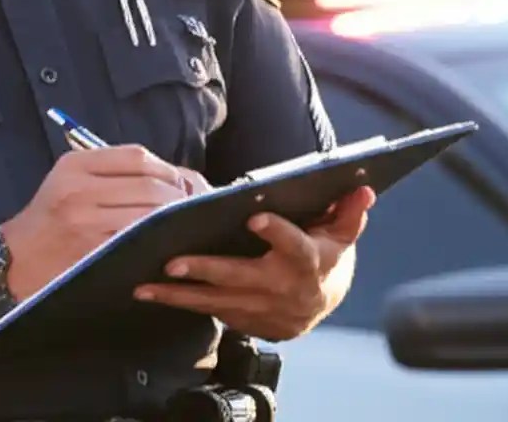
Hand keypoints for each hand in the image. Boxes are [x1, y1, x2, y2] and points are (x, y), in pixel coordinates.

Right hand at [2, 145, 193, 299]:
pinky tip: (167, 244)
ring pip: (149, 213)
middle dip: (180, 197)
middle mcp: (78, 189)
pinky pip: (138, 240)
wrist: (11, 261)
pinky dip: (159, 240)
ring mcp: (85, 221)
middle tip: (194, 209)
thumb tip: (177, 176)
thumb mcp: (68, 181)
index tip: (183, 184)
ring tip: (185, 227)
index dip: (168, 169)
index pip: (137, 157)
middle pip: (150, 184)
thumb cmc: (49, 220)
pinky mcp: (92, 251)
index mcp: (74, 165)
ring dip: (174, 220)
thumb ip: (114, 173)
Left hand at [133, 185, 375, 341]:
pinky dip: (180, 304)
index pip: (295, 246)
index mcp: (309, 261)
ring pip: (216, 302)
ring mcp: (261, 309)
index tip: (256, 217)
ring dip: (179, 296)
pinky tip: (151, 292)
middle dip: (207, 270)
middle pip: (242, 278)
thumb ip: (349, 211)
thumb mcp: (342, 233)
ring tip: (144, 286)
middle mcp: (283, 288)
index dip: (278, 233)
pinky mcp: (242, 320)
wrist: (318, 305)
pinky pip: (208, 311)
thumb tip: (363, 188)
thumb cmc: (325, 257)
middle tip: (174, 262)